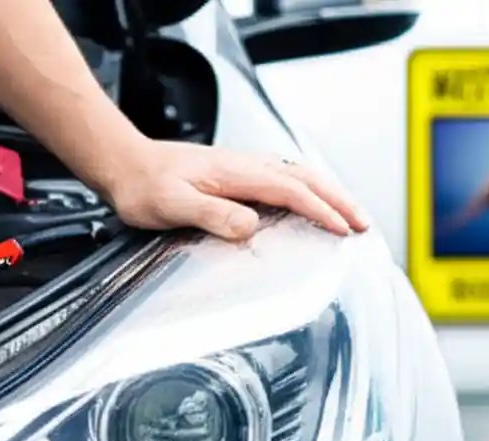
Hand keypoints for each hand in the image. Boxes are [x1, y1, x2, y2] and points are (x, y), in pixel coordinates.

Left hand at [99, 140, 370, 240]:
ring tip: (349, 216)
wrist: (124, 164)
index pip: (290, 190)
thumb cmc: (143, 186)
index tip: (342, 229)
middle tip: (364, 225)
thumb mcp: (172, 205)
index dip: (320, 210)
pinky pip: (283, 179)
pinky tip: (310, 203)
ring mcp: (241, 168)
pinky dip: (308, 190)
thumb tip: (250, 226)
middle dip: (339, 200)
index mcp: (235, 172)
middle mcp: (244, 165)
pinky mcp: (236, 174)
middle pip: (304, 178)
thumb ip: (211, 214)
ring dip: (328, 194)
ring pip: (297, 176)